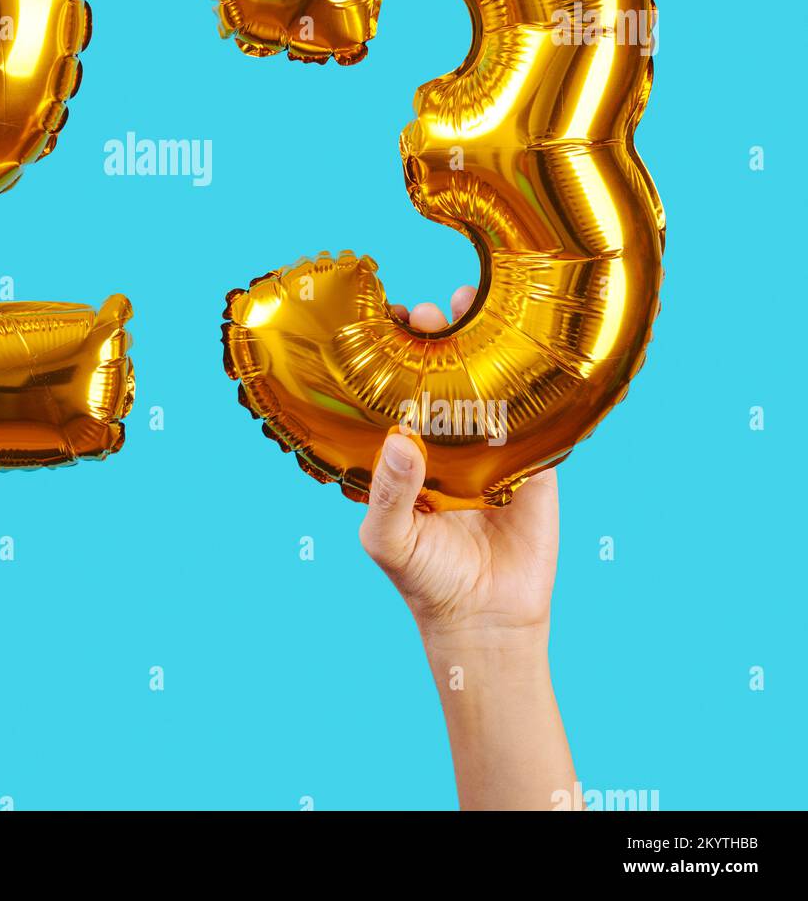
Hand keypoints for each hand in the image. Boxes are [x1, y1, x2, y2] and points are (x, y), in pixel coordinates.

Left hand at [359, 284, 558, 644]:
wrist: (488, 620)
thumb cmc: (425, 578)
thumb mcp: (389, 539)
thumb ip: (389, 492)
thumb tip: (398, 439)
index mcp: (403, 451)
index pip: (392, 392)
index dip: (389, 357)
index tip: (386, 323)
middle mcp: (443, 441)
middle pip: (438, 377)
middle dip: (434, 338)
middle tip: (430, 312)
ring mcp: (490, 447)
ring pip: (486, 385)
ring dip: (481, 344)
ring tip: (470, 303)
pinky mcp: (533, 463)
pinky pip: (536, 418)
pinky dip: (535, 386)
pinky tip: (530, 348)